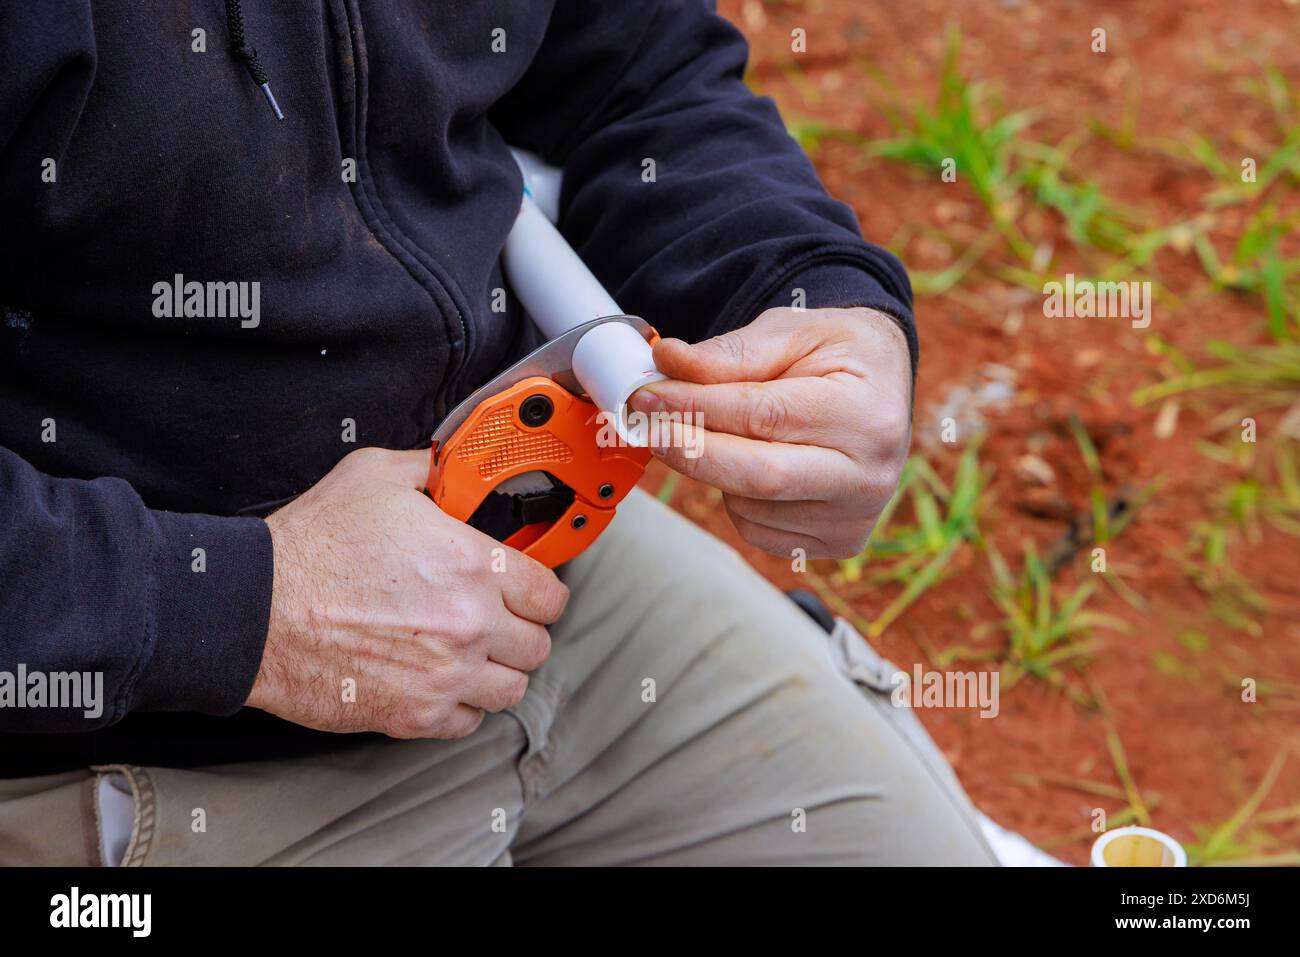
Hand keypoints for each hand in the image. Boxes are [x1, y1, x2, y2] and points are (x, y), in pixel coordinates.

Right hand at [248, 447, 568, 738]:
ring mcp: (446, 675)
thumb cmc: (311, 546)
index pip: (549, 595)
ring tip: (470, 655)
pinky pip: (468, 722)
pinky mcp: (416, 715)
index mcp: (472, 565)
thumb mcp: (374, 475)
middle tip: (494, 622)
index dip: (540, 592)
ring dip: (496, 672)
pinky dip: (459, 706)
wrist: (255, 610)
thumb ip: (430, 469)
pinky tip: (437, 680)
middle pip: (537, 646)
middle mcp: (470, 624)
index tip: (526, 593)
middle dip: (520, 632)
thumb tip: (452, 466)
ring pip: (511, 689)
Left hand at [630, 306, 911, 559]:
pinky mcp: (838, 543)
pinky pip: (758, 530)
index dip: (696, 407)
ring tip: (727, 432)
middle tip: (646, 426)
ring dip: (715, 471)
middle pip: (758, 477)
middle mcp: (871, 477)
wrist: (883, 386)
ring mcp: (855, 518)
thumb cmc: (837, 353)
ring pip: (749, 506)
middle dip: (690, 451)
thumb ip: (730, 353)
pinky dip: (736, 498)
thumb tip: (668, 363)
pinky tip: (756, 463)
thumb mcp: (792, 331)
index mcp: (868, 416)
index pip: (763, 416)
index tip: (647, 395)